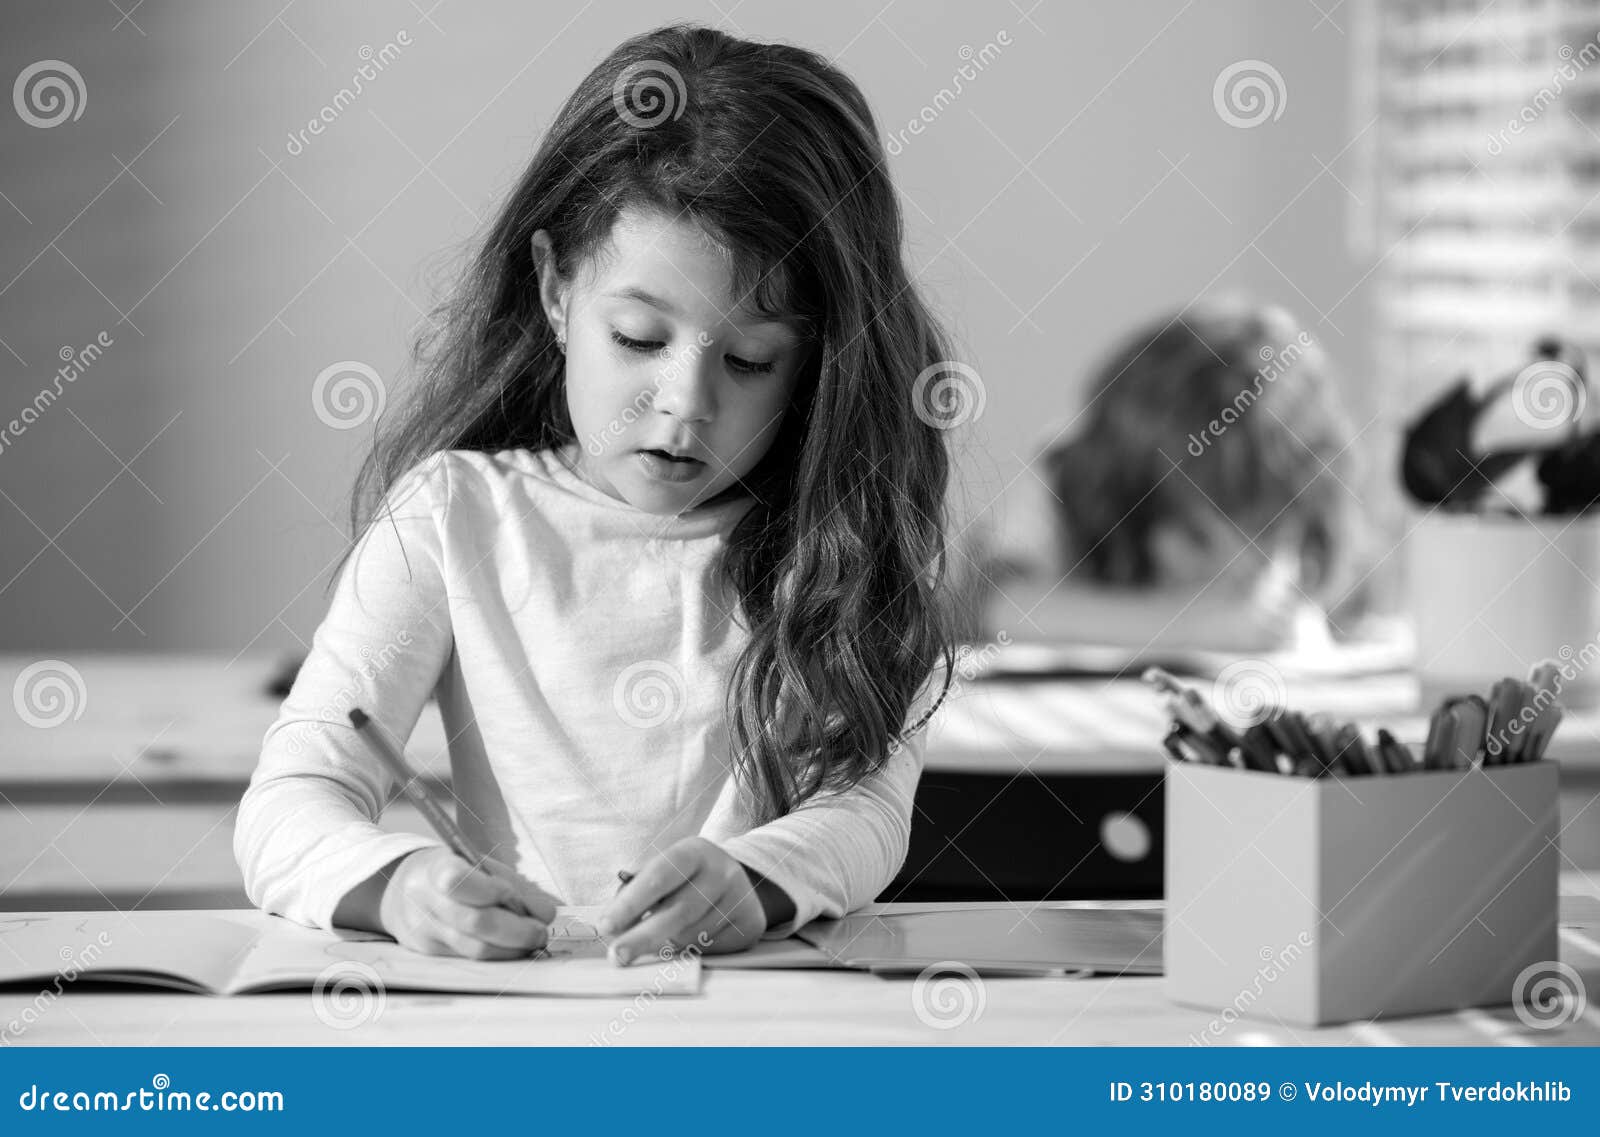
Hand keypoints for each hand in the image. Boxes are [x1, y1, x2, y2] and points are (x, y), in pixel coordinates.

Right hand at [376, 847, 558, 959]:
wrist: (405, 888)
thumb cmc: (456, 871)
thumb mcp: (482, 866)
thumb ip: (516, 886)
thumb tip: (547, 914)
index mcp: (436, 868)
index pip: (457, 881)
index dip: (490, 891)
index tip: (511, 894)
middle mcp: (425, 901)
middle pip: (474, 922)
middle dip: (516, 931)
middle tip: (540, 932)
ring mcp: (425, 930)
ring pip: (475, 948)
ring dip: (512, 948)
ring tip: (532, 941)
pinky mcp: (430, 953)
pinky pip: (470, 958)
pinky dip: (498, 955)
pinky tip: (512, 947)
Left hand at [595, 838, 768, 964]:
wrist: (738, 882)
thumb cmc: (685, 879)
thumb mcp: (663, 871)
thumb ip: (636, 892)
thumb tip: (612, 926)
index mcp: (694, 851)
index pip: (659, 876)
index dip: (631, 903)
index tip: (606, 926)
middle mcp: (721, 872)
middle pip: (678, 912)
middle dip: (642, 937)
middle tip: (617, 956)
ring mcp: (740, 898)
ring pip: (692, 936)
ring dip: (668, 944)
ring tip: (661, 936)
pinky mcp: (750, 924)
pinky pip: (711, 949)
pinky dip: (691, 950)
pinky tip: (689, 938)